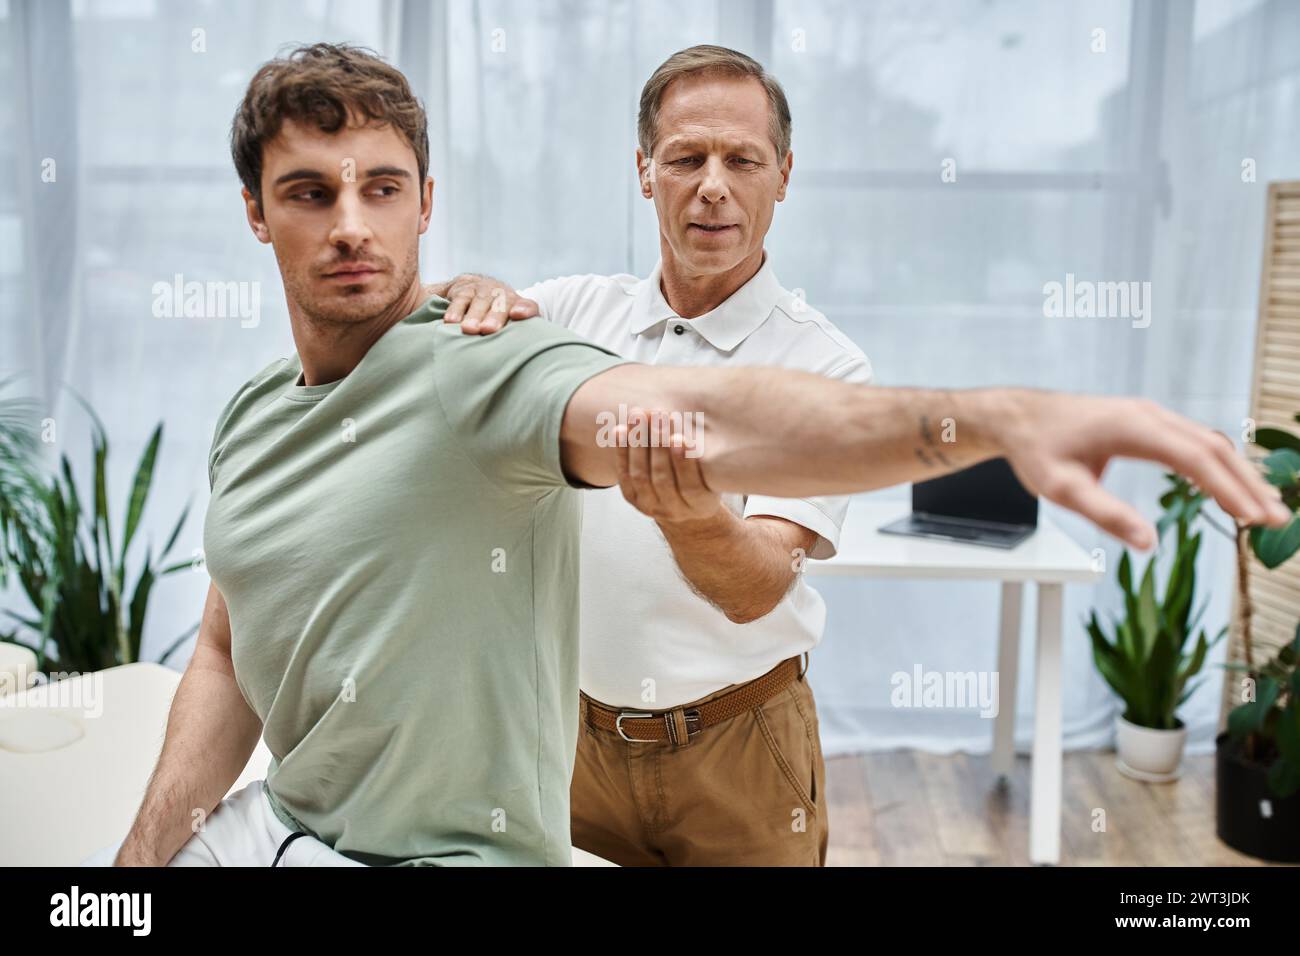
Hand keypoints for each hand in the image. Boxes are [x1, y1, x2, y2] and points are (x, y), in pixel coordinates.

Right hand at [423, 274, 538, 333]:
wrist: (473, 286)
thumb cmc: (496, 315)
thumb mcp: (510, 322)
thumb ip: (519, 337)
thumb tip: (526, 363)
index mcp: (517, 304)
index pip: (527, 305)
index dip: (525, 309)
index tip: (518, 315)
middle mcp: (502, 295)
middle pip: (501, 305)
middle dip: (494, 317)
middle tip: (488, 330)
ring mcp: (482, 290)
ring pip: (480, 301)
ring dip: (474, 315)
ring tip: (468, 329)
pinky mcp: (463, 290)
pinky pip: (460, 300)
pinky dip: (455, 310)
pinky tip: (450, 321)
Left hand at [614, 408, 724, 529]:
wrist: (683, 502)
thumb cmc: (705, 477)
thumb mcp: (714, 471)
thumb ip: (706, 454)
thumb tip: (703, 417)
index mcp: (700, 506)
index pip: (691, 487)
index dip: (684, 463)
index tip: (680, 437)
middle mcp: (674, 511)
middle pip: (662, 478)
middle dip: (659, 444)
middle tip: (658, 415)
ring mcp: (650, 506)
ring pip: (641, 476)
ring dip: (638, 443)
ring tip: (639, 416)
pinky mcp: (633, 498)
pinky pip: (624, 475)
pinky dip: (621, 452)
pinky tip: (621, 430)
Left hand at [995, 391, 1290, 549]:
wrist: (1018, 417)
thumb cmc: (1036, 450)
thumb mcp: (1061, 489)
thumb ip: (1105, 515)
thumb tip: (1148, 544)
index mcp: (1132, 427)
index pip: (1196, 459)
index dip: (1229, 489)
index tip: (1254, 518)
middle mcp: (1149, 415)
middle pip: (1214, 447)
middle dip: (1248, 483)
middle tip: (1276, 518)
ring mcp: (1150, 415)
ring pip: (1209, 441)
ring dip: (1239, 473)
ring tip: (1264, 509)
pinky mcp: (1147, 422)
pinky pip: (1194, 440)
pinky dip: (1219, 463)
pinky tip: (1232, 486)